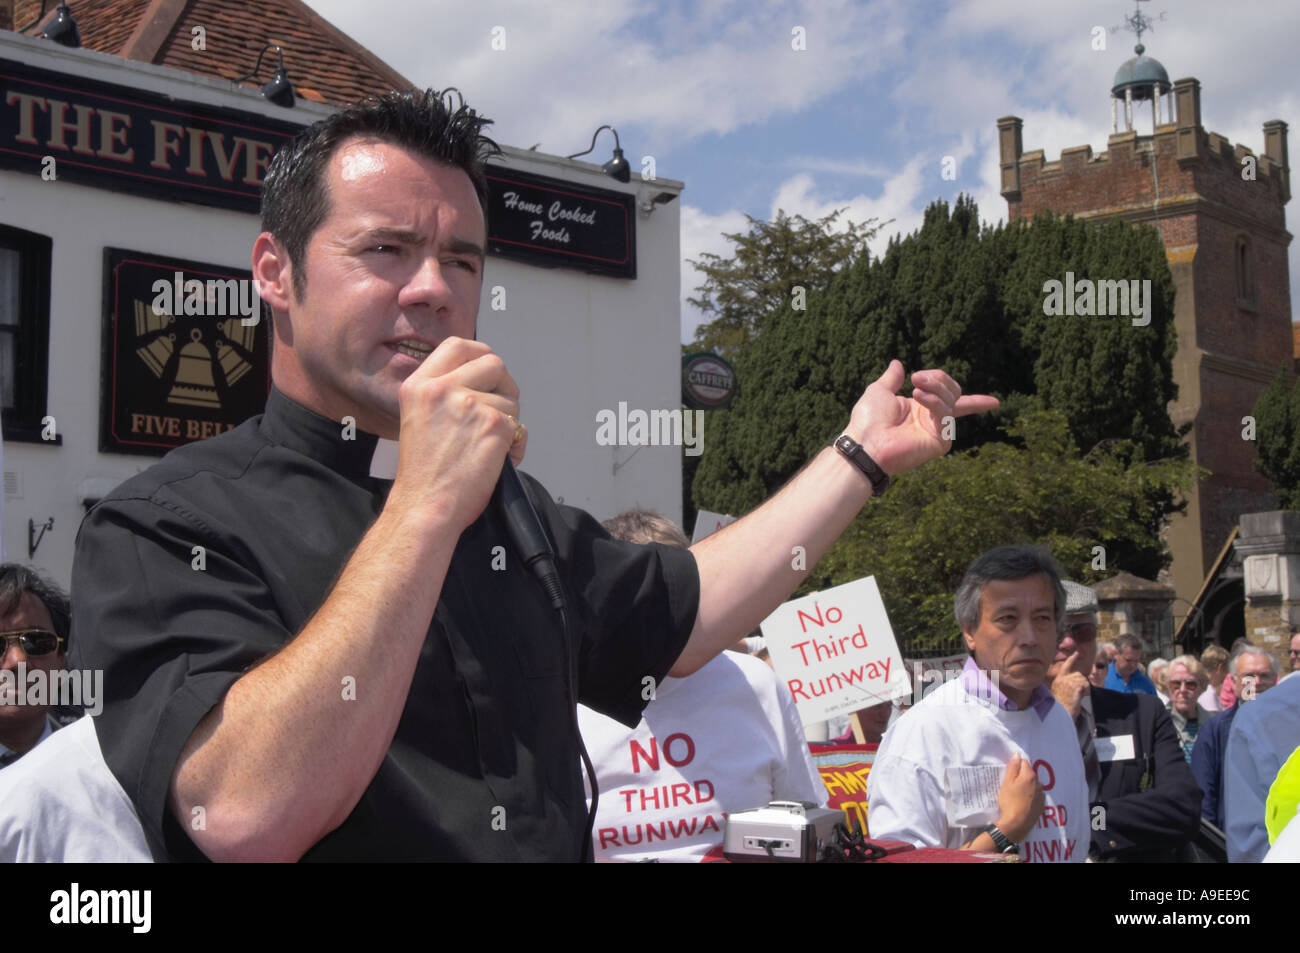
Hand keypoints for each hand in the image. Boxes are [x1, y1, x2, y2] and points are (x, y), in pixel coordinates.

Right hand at [387, 337, 524, 531]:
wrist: (424, 505)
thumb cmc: (424, 473)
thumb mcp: (418, 417)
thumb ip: (444, 394)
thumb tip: (483, 381)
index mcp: (419, 385)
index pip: (457, 346)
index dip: (480, 354)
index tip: (489, 371)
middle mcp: (442, 389)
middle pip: (493, 363)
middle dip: (504, 386)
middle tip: (500, 411)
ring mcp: (468, 404)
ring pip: (510, 399)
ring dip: (509, 422)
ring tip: (489, 447)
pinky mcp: (492, 425)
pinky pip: (518, 426)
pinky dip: (515, 445)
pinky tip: (498, 460)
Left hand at [848, 360, 997, 475]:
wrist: (865, 443)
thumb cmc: (867, 420)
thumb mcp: (879, 391)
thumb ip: (891, 378)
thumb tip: (897, 364)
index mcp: (920, 409)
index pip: (952, 400)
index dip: (976, 401)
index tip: (972, 395)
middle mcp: (931, 420)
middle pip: (954, 392)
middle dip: (939, 379)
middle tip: (916, 378)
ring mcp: (937, 431)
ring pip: (952, 399)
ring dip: (934, 387)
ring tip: (915, 386)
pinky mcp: (940, 441)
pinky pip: (946, 414)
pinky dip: (933, 402)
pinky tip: (918, 398)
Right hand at [994, 754, 1043, 842]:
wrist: (1018, 823)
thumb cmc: (1010, 801)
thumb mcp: (1007, 783)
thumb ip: (1012, 767)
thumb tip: (1017, 755)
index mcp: (1030, 775)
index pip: (1024, 763)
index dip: (1015, 768)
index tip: (1009, 776)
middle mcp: (1039, 783)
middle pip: (1029, 773)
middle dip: (1021, 777)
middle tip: (1011, 787)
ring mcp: (1042, 794)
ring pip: (1034, 784)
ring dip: (1027, 786)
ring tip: (1017, 796)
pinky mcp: (1042, 804)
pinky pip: (1036, 794)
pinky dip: (1031, 795)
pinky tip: (1024, 802)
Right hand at [1050, 654, 1089, 719]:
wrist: (1059, 715)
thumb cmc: (1061, 704)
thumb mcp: (1060, 690)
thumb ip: (1066, 683)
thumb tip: (1077, 679)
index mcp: (1059, 679)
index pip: (1066, 666)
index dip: (1072, 659)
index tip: (1076, 653)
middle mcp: (1063, 681)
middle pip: (1079, 675)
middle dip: (1083, 682)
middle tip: (1079, 692)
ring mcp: (1068, 686)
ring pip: (1084, 681)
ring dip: (1085, 688)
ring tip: (1079, 696)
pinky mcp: (1075, 692)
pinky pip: (1083, 687)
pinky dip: (1085, 690)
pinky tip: (1081, 694)